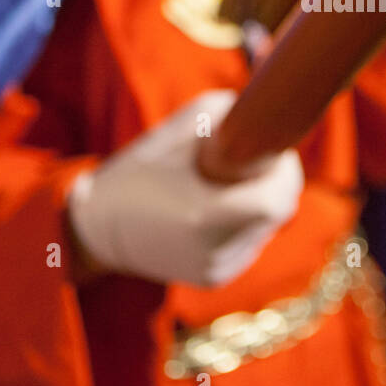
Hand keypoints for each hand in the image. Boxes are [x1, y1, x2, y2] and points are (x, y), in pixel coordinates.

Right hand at [67, 90, 302, 286]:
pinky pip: (249, 243)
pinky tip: (220, 209)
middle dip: (275, 182)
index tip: (273, 149)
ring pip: (266, 228)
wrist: (99, 229)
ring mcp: (216, 269)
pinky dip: (246, 223)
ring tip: (230, 184)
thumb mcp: (177, 130)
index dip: (285, 171)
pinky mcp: (215, 278)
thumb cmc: (138, 172)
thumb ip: (224, 113)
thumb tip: (266, 107)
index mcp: (205, 217)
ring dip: (261, 203)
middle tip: (256, 158)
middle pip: (276, 213)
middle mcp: (215, 251)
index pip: (276, 200)